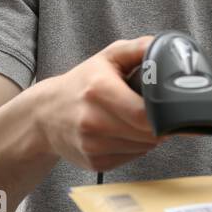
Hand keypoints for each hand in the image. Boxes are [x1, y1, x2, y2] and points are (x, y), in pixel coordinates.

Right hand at [32, 35, 167, 171]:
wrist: (45, 114)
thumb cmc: (82, 83)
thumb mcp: (107, 57)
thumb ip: (138, 48)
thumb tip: (166, 49)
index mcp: (99, 90)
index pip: (144, 115)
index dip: (162, 113)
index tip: (165, 106)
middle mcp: (92, 121)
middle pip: (147, 134)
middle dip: (158, 125)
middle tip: (153, 112)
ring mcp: (92, 145)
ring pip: (143, 148)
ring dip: (147, 137)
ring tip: (135, 120)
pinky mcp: (94, 163)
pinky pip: (131, 158)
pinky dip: (135, 147)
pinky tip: (124, 133)